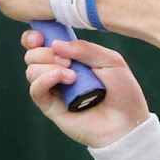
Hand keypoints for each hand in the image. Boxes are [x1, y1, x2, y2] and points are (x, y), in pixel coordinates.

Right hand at [22, 29, 151, 147]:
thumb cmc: (124, 92)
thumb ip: (85, 49)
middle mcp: (58, 72)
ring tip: (72, 76)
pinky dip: (44, 80)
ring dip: (48, 66)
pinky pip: (35, 91)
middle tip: (67, 60)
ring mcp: (54, 90)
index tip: (39, 36)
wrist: (127, 123)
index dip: (34, 37)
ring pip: (31, 71)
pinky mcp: (51, 108)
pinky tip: (61, 78)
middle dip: (44, 52)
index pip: (41, 42)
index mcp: (71, 57)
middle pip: (32, 55)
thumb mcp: (111, 61)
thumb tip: (55, 44)